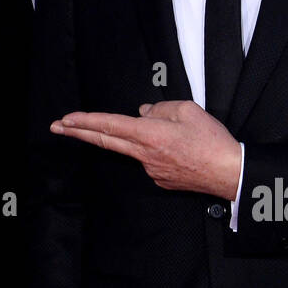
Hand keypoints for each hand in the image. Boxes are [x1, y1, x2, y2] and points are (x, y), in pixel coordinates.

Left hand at [50, 100, 241, 197]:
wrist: (230, 174)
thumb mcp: (188, 110)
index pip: (109, 125)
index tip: (65, 120)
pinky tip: (177, 147)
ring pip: (134, 147)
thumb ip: (160, 109)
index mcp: (149, 134)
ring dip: (137, 136)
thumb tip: (143, 112)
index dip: (85, 121)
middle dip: (78, 132)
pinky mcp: (160, 179)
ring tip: (176, 132)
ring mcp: (150, 170)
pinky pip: (150, 158)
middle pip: (105, 141)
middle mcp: (144, 154)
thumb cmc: (212, 141)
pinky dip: (155, 148)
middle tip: (57, 126)